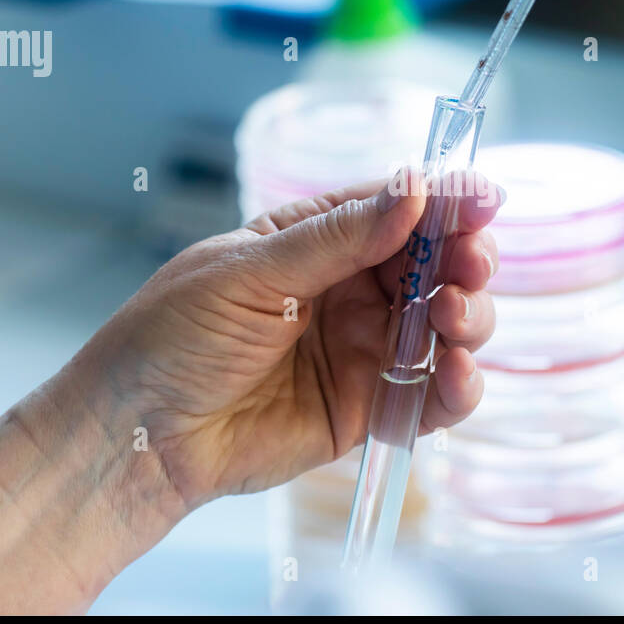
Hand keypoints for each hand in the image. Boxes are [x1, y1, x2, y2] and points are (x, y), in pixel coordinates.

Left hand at [82, 172, 503, 509]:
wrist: (139, 436)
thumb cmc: (173, 336)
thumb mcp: (250, 271)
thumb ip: (337, 237)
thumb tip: (413, 187)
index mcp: (319, 238)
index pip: (398, 208)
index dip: (446, 201)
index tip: (484, 199)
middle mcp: (352, 289)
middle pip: (437, 264)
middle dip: (466, 260)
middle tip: (469, 267)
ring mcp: (365, 348)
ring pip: (449, 325)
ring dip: (471, 318)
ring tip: (453, 320)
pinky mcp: (371, 409)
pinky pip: (433, 395)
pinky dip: (460, 386)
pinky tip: (456, 375)